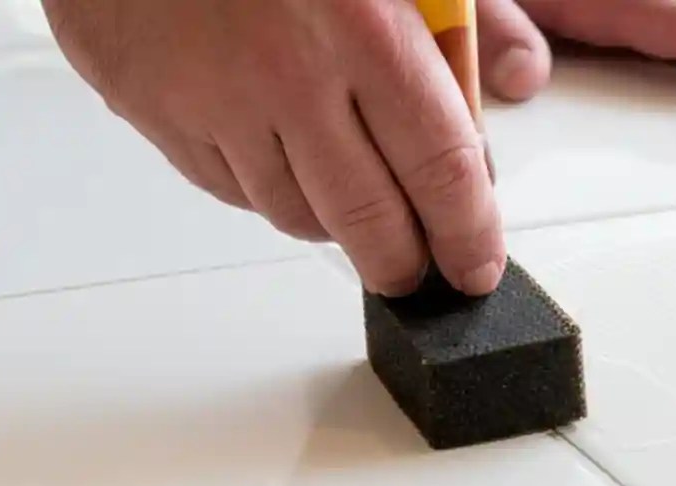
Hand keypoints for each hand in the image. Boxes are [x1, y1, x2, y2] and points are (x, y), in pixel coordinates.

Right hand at [42, 0, 504, 296]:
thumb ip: (473, 15)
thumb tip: (520, 74)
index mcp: (362, 26)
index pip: (440, 168)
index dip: (468, 235)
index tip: (477, 266)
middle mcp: (287, 76)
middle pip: (366, 219)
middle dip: (403, 263)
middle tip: (419, 270)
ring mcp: (214, 100)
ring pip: (293, 215)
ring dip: (336, 226)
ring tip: (356, 207)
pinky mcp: (155, 110)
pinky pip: (228, 189)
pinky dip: (268, 192)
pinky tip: (286, 162)